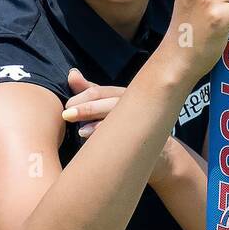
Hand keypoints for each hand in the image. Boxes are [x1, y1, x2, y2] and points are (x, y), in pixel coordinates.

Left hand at [62, 68, 176, 188]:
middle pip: (109, 102)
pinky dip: (113, 138)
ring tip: (80, 131)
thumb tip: (72, 73)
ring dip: (98, 124)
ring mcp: (144, 120)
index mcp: (122, 94)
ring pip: (119, 117)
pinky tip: (99, 143)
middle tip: (67, 114)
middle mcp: (134, 103)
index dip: (82, 96)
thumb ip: (90, 91)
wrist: (162, 155)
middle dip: (87, 108)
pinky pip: (131, 137)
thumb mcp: (109, 107)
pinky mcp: (151, 138)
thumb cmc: (129, 127)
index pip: (100, 91)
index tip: (67, 105)